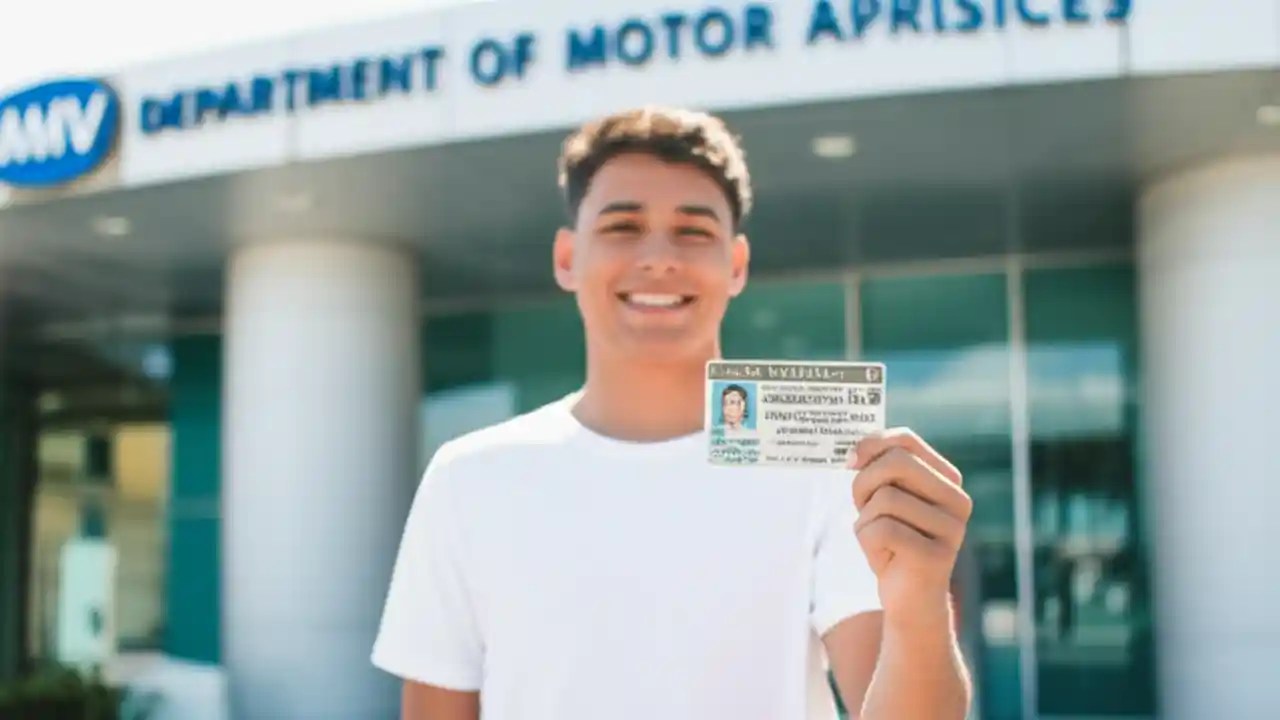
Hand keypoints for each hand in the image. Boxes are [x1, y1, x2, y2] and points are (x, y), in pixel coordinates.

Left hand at [848, 428, 971, 624]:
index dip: (871, 445)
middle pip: (896, 463)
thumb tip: (854, 454)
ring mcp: (951, 530)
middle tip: (861, 507)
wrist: (911, 601)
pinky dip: (868, 543)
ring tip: (879, 541)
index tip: (851, 463)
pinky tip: (884, 559)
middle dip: (864, 483)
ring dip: (865, 521)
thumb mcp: (885, 498)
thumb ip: (877, 469)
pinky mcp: (934, 557)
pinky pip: (881, 531)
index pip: (906, 440)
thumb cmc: (894, 542)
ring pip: (885, 499)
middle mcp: (958, 501)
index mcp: (949, 480)